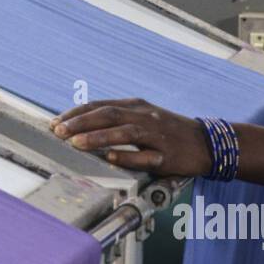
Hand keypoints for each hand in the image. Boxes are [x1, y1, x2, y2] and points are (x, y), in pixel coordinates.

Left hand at [49, 98, 212, 176]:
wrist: (208, 143)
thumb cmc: (169, 132)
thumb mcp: (143, 117)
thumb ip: (117, 119)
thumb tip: (83, 125)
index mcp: (136, 106)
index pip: (100, 106)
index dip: (76, 114)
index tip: (56, 123)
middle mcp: (144, 116)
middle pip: (108, 115)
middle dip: (80, 123)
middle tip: (59, 132)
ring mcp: (156, 134)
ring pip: (124, 132)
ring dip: (98, 137)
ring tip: (76, 144)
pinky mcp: (167, 154)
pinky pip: (144, 155)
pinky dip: (126, 156)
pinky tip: (109, 158)